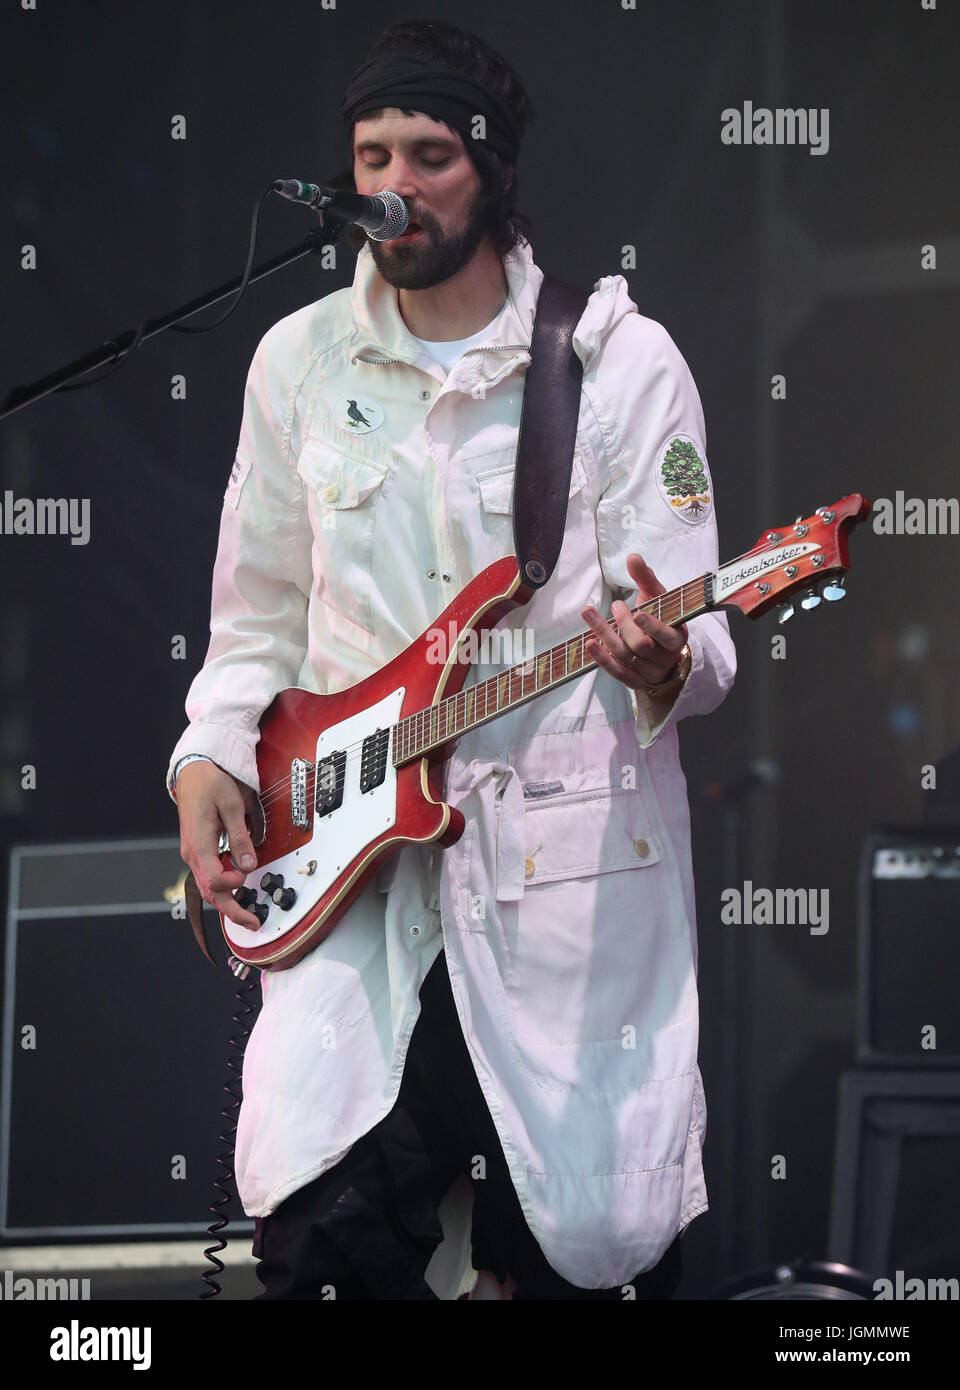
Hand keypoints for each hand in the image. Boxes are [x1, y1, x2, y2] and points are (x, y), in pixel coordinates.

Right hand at [176, 760, 261, 928]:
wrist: (193, 770)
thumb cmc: (211, 783)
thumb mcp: (232, 805)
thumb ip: (240, 837)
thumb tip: (248, 864)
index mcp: (200, 844)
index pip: (215, 881)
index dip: (235, 884)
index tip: (248, 874)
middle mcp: (193, 854)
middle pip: (210, 892)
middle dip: (232, 911)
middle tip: (252, 923)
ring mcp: (193, 853)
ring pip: (208, 887)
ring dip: (227, 901)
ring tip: (246, 911)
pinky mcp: (197, 850)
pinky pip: (208, 875)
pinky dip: (221, 887)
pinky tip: (236, 888)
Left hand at [582, 554, 687, 690]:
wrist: (664, 651)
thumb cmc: (661, 618)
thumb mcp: (658, 598)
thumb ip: (646, 579)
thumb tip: (633, 557)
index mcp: (676, 637)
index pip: (666, 636)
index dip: (652, 627)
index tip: (638, 614)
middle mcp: (665, 657)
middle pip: (640, 646)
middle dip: (624, 625)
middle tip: (616, 605)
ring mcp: (649, 672)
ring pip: (625, 657)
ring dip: (604, 634)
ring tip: (589, 613)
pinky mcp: (635, 680)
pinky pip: (617, 673)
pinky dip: (602, 659)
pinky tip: (589, 643)